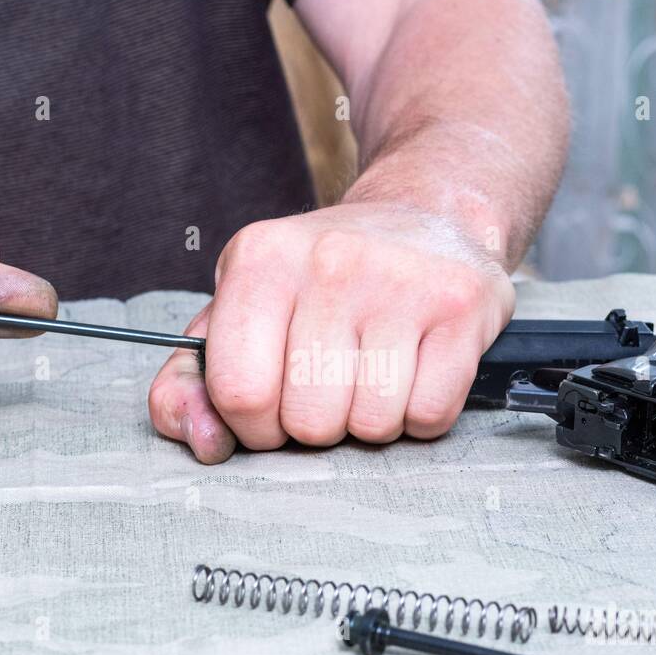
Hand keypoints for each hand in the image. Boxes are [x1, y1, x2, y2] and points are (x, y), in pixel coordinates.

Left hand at [148, 202, 513, 462]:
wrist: (426, 214)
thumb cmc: (324, 281)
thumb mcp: (244, 309)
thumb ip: (194, 378)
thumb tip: (202, 439)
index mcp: (260, 258)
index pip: (239, 392)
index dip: (255, 426)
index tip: (273, 409)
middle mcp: (329, 260)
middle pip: (309, 419)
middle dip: (318, 426)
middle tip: (331, 385)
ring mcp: (401, 280)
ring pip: (372, 423)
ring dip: (371, 421)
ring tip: (373, 374)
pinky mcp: (461, 306)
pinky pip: (428, 414)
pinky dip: (419, 415)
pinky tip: (414, 371)